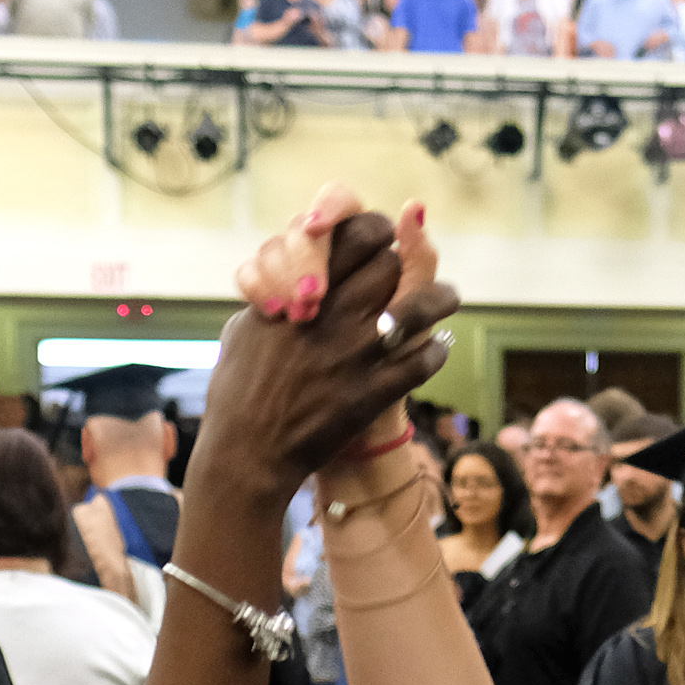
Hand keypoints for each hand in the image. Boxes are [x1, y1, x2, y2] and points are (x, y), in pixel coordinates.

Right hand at [201, 205, 456, 509]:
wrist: (247, 452)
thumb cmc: (237, 390)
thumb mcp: (246, 327)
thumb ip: (272, 295)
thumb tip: (290, 273)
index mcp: (300, 291)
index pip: (355, 233)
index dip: (373, 232)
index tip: (379, 243)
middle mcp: (333, 314)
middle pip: (389, 265)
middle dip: (402, 266)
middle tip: (412, 275)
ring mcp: (357, 353)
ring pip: (421, 307)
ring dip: (440, 300)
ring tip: (448, 300)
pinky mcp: (375, 391)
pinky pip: (424, 361)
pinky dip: (434, 353)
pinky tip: (436, 350)